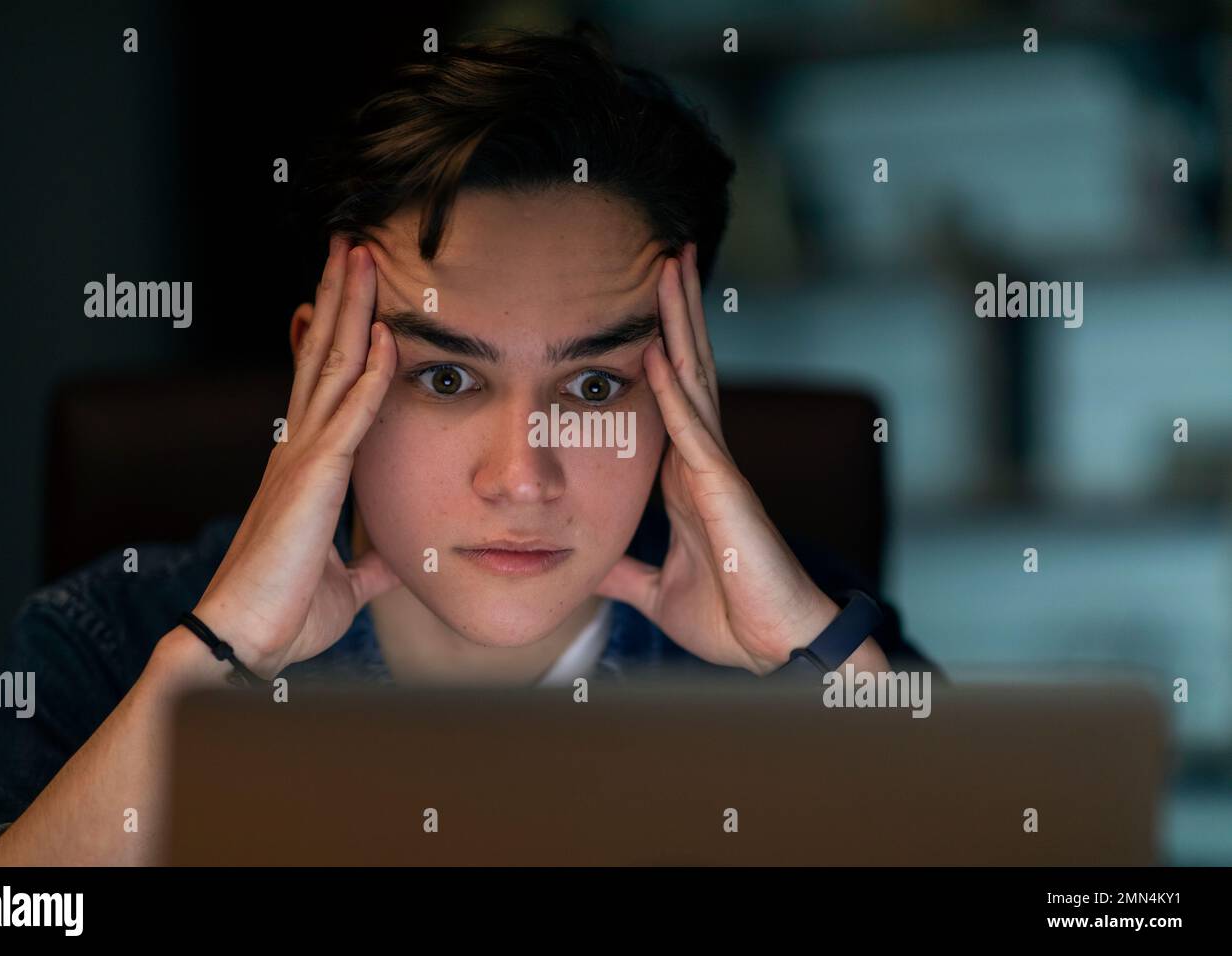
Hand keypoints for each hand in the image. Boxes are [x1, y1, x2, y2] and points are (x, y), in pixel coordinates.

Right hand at [192, 238, 399, 678]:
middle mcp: (298, 450)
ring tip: (360, 255)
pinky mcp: (314, 480)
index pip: (322, 386)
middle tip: (351, 244)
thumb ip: (368, 559)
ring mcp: (302, 458)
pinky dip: (371, 373)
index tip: (348, 296)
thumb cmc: (283, 613)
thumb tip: (389, 556)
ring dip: (349, 308)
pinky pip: (352, 415)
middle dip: (337, 297)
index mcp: (303, 468)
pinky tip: (386, 335)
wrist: (244, 644)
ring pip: (331, 366)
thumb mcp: (344, 581)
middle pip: (320, 356)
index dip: (334, 336)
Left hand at [596, 243, 885, 675]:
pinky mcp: (724, 491)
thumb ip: (624, 572)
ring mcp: (716, 470)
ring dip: (679, 323)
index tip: (647, 299)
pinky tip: (657, 351)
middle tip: (666, 252)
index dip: (663, 343)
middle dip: (676, 310)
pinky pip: (693, 433)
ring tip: (670, 266)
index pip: (672, 394)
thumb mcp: (654, 590)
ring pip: (695, 380)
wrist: (774, 649)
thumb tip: (589, 569)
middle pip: (688, 368)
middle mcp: (703, 461)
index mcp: (686, 478)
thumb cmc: (729, 617)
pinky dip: (673, 391)